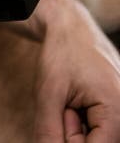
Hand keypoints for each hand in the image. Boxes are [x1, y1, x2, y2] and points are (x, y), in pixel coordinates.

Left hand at [34, 0, 119, 141]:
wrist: (71, 28)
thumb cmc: (62, 55)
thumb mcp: (48, 94)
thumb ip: (49, 131)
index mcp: (117, 110)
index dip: (70, 140)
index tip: (61, 115)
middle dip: (73, 132)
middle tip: (65, 106)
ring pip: (96, 137)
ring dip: (76, 127)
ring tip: (71, 102)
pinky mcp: (117, 111)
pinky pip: (99, 128)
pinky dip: (82, 121)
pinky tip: (77, 103)